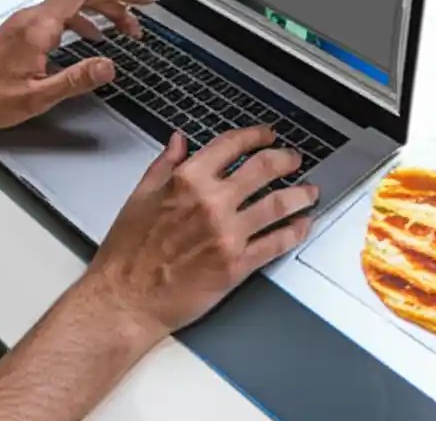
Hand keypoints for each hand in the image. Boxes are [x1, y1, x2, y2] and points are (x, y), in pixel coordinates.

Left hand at [0, 0, 153, 129]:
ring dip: (101, 14)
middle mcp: (32, 18)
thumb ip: (75, 80)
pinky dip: (84, 23)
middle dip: (116, 3)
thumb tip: (108, 66)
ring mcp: (26, 23)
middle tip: (139, 21)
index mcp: (38, 27)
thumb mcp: (36, 97)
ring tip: (123, 32)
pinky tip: (91, 40)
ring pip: (72, 6)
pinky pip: (60, 17)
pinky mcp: (22, 32)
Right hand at [83, 126, 318, 335]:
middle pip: (264, 168)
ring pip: (279, 204)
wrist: (125, 299)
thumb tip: (179, 141)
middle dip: (286, 159)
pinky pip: (276, 243)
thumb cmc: (127, 254)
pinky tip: (303, 225)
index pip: (231, 145)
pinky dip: (295, 231)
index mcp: (187, 181)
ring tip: (310, 190)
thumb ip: (164, 166)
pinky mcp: (237, 265)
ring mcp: (227, 234)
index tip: (267, 135)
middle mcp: (212, 202)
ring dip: (301, 194)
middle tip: (294, 159)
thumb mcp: (139, 197)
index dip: (256, 135)